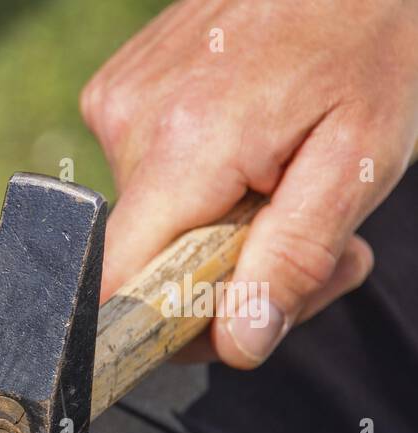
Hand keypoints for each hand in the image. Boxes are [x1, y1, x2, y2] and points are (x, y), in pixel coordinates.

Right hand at [81, 0, 417, 366]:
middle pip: (142, 262)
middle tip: (304, 241)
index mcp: (184, 148)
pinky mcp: (114, 91)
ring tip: (284, 177)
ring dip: (214, 228)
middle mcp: (129, 124)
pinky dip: (196, 184)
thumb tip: (237, 345)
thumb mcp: (359, 161)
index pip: (115, 285)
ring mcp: (114, 103)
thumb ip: (294, 260)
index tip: (220, 323)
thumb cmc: (365, 40)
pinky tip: (247, 146)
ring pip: (148, 223)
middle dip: (220, 276)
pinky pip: (144, 177)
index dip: (159, 326)